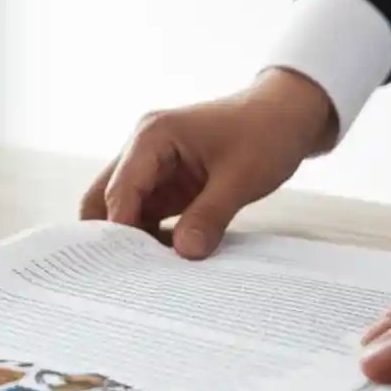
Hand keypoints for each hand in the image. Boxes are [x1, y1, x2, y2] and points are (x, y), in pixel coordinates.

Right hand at [80, 68, 336, 258]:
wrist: (288, 114)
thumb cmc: (266, 132)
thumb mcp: (241, 177)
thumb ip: (210, 216)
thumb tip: (185, 254)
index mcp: (152, 137)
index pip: (118, 192)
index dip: (119, 232)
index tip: (127, 270)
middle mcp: (142, 149)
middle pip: (102, 200)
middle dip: (111, 237)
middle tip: (127, 276)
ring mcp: (152, 166)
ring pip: (122, 210)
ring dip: (133, 240)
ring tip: (150, 274)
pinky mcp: (166, 183)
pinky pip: (146, 214)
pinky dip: (150, 237)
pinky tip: (168, 260)